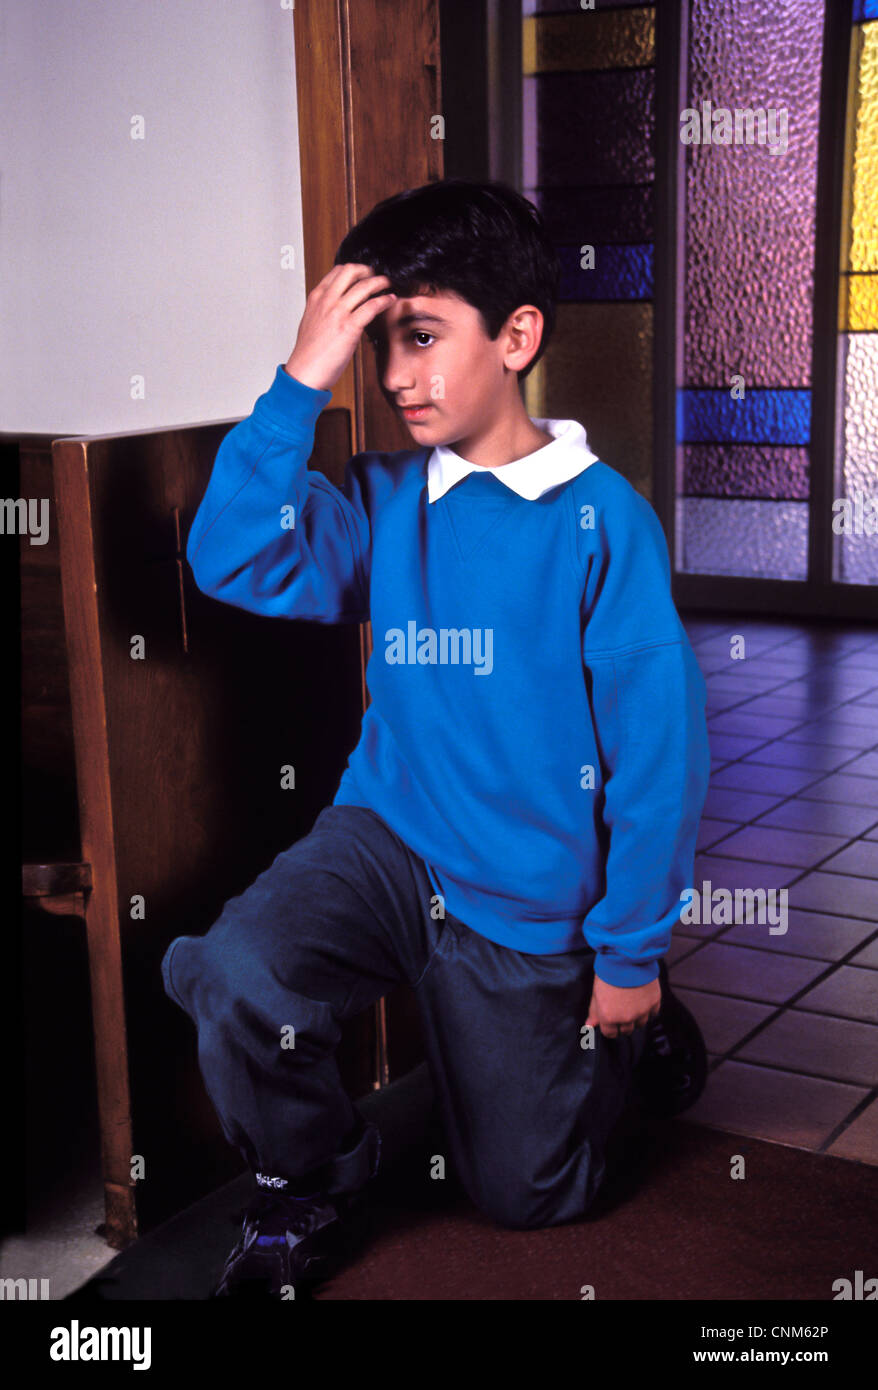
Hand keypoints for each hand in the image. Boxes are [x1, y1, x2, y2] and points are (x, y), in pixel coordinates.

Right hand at [284, 263, 396, 392]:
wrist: (305, 372)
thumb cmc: (308, 353)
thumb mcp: (312, 322)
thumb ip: (324, 310)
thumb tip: (338, 307)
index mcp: (317, 297)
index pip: (337, 271)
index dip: (355, 270)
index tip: (365, 275)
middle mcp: (327, 300)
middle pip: (351, 270)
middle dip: (368, 271)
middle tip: (378, 277)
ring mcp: (338, 312)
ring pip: (364, 286)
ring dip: (381, 282)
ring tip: (388, 285)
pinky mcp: (349, 327)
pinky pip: (372, 306)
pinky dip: (385, 300)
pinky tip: (390, 301)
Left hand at [585, 973, 661, 1038]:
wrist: (626, 956)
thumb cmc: (608, 972)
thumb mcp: (596, 991)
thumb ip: (594, 1011)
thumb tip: (590, 1025)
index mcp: (609, 1016)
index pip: (610, 1033)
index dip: (609, 1027)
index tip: (610, 1021)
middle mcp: (626, 1018)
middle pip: (626, 1031)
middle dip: (622, 1023)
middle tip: (621, 1010)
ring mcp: (642, 1011)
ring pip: (640, 1024)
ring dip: (636, 1018)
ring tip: (631, 1003)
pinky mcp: (654, 1002)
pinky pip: (652, 1014)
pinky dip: (648, 1010)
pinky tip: (642, 1000)